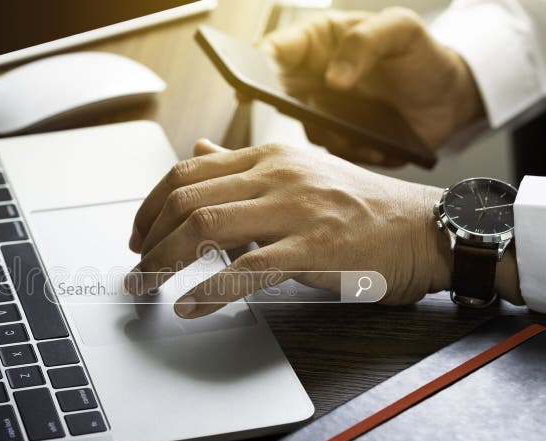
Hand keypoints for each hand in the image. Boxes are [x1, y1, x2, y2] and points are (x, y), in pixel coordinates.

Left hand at [126, 139, 455, 317]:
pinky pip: (248, 270)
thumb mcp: (299, 173)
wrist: (427, 228)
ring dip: (164, 262)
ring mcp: (296, 210)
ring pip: (207, 228)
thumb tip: (197, 153)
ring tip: (146, 288)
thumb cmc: (364, 207)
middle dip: (149, 239)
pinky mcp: (316, 248)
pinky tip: (189, 306)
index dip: (150, 206)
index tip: (138, 234)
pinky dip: (210, 291)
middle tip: (135, 269)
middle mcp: (277, 176)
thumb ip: (243, 167)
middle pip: (188, 200)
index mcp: (269, 158)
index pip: (187, 173)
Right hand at [259, 8, 483, 164]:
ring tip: (366, 133)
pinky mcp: (339, 142)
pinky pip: (333, 153)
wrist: (452, 97)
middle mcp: (310, 80)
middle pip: (276, 96)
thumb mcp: (402, 30)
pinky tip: (380, 147)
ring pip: (307, 130)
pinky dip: (355, 152)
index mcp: (317, 44)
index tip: (246, 86)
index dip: (251, 67)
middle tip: (310, 113)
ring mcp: (322, 114)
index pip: (273, 51)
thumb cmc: (422, 54)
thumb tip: (333, 77)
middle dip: (287, 109)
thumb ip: (365, 42)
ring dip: (333, 135)